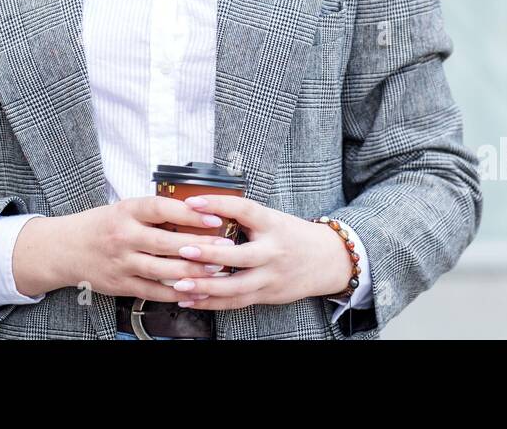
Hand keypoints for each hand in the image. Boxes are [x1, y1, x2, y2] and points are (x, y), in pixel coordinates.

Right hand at [55, 196, 239, 301]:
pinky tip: (195, 291)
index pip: (161, 208)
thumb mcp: (123, 209)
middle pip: (166, 243)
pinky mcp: (120, 285)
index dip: (189, 213)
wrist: (64, 249)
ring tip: (216, 270)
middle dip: (199, 247)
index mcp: (126, 211)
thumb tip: (196, 210)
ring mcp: (121, 263)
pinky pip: (152, 291)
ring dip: (192, 272)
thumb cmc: (101, 225)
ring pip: (162, 270)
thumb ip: (154, 212)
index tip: (214, 217)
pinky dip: (176, 293)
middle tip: (226, 248)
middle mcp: (123, 236)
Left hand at [167, 195, 354, 310]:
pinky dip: (212, 303)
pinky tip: (191, 300)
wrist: (328, 260)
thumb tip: (204, 210)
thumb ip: (244, 218)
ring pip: (237, 287)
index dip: (219, 204)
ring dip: (206, 287)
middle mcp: (273, 252)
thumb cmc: (294, 235)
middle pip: (240, 256)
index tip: (193, 202)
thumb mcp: (273, 218)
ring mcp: (271, 276)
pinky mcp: (268, 295)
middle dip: (209, 255)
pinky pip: (237, 302)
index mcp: (273, 225)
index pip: (245, 209)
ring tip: (179, 285)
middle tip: (183, 250)